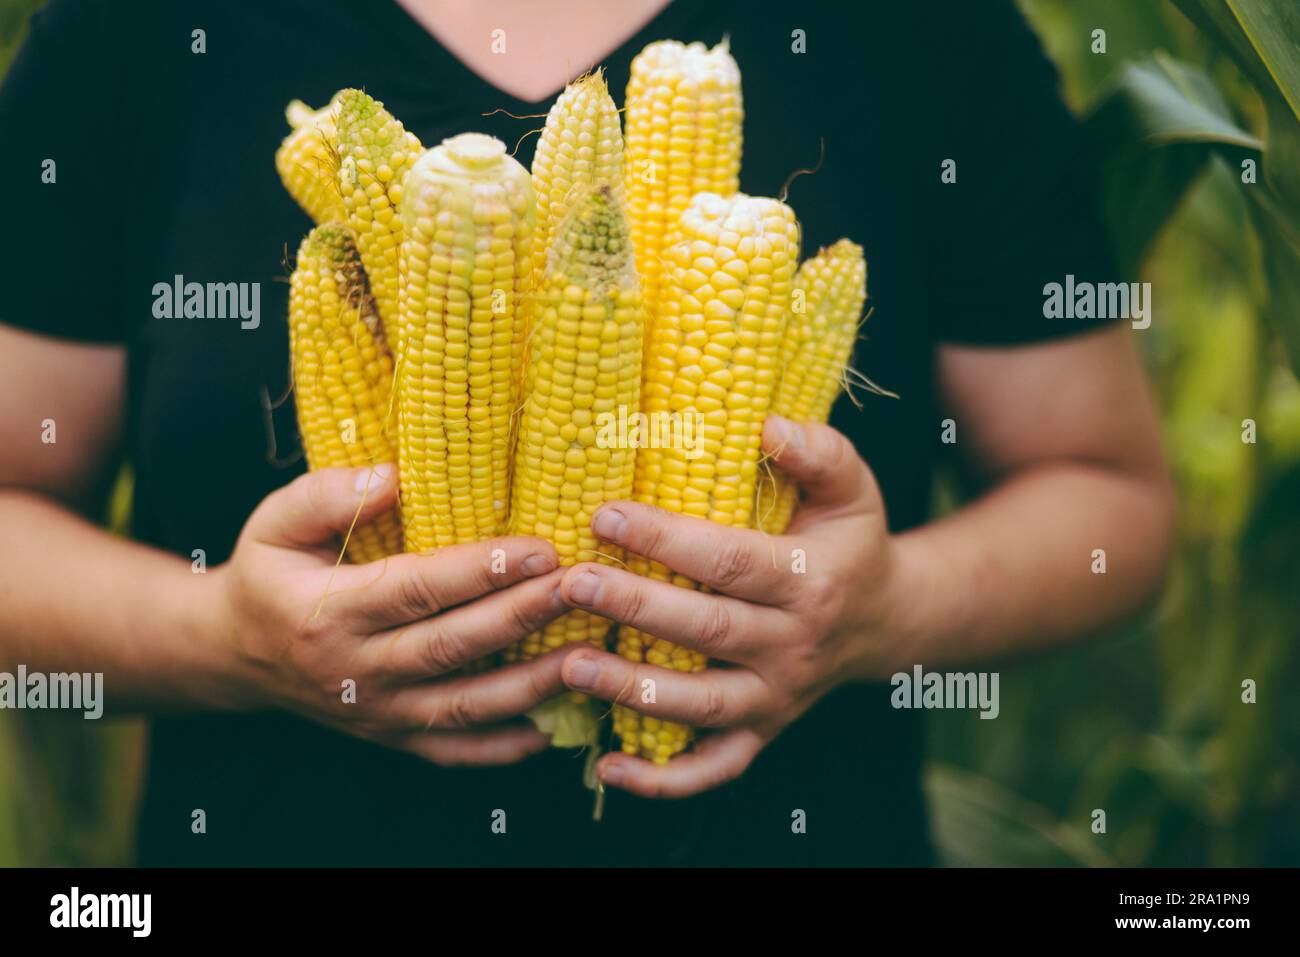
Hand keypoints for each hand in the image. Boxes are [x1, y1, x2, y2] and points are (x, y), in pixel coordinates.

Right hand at [208, 463, 571, 765]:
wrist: (235, 655)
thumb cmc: (267, 576)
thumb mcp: (274, 523)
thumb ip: (326, 495)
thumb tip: (393, 477)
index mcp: (328, 611)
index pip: (418, 588)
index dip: (483, 570)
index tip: (542, 548)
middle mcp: (356, 670)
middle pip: (454, 645)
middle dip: (525, 616)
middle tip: (585, 587)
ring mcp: (377, 712)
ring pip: (466, 705)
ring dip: (534, 683)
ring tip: (592, 655)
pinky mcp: (392, 737)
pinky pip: (455, 750)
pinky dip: (507, 746)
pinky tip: (556, 725)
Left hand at [555, 417, 905, 796]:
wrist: (887, 621)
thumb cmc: (851, 542)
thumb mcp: (851, 488)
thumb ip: (818, 450)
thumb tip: (765, 424)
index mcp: (811, 581)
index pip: (732, 561)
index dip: (667, 540)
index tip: (605, 514)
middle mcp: (794, 646)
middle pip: (707, 632)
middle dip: (636, 608)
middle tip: (573, 583)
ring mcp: (777, 697)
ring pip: (701, 706)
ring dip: (632, 691)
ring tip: (570, 665)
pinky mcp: (762, 732)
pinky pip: (714, 768)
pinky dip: (663, 780)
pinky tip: (608, 766)